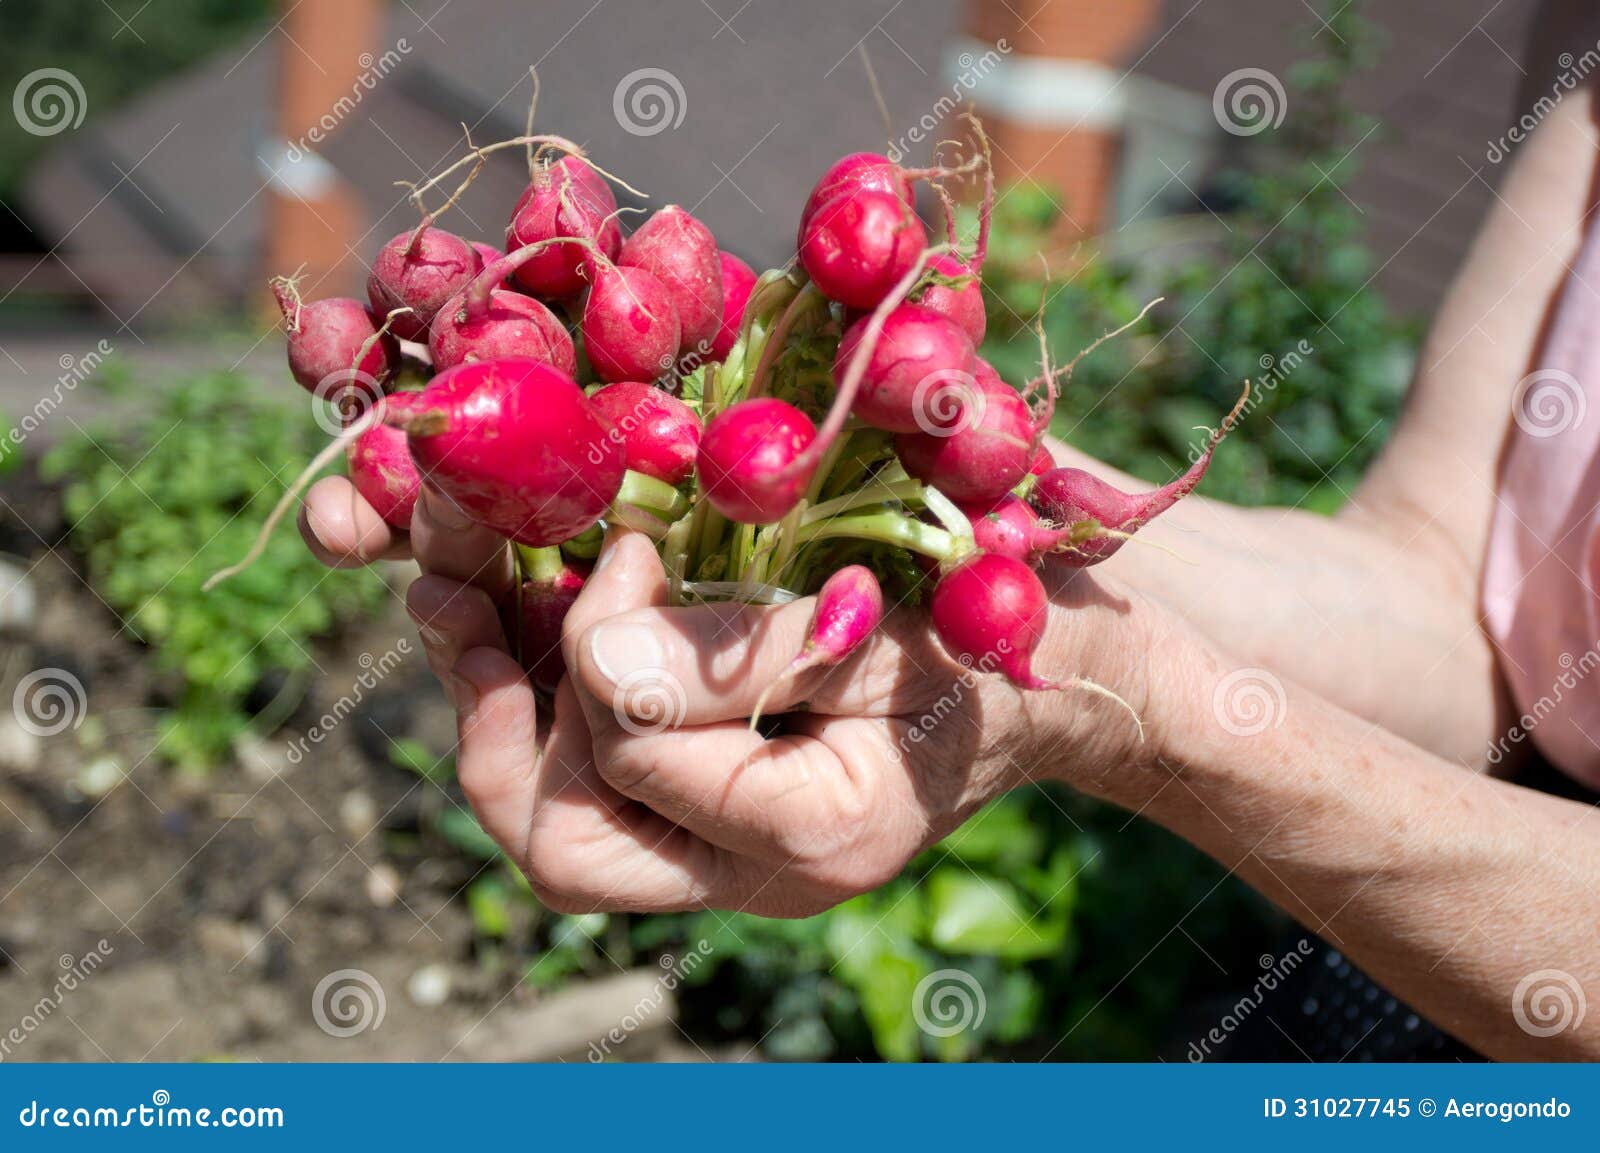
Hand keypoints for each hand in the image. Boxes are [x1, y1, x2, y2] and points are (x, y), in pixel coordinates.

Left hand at [455, 530, 1190, 916]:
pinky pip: (593, 770)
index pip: (631, 764)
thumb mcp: (900, 630)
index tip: (628, 540)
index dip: (596, 644)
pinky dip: (538, 684)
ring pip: (556, 821)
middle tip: (464, 607)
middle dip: (492, 722)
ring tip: (451, 591)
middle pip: (562, 849)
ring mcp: (727, 835)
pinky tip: (514, 598)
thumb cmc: (1015, 632)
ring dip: (490, 699)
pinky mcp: (716, 783)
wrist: (1074, 662)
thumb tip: (598, 651)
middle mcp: (748, 865)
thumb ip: (759, 653)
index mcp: (809, 839)